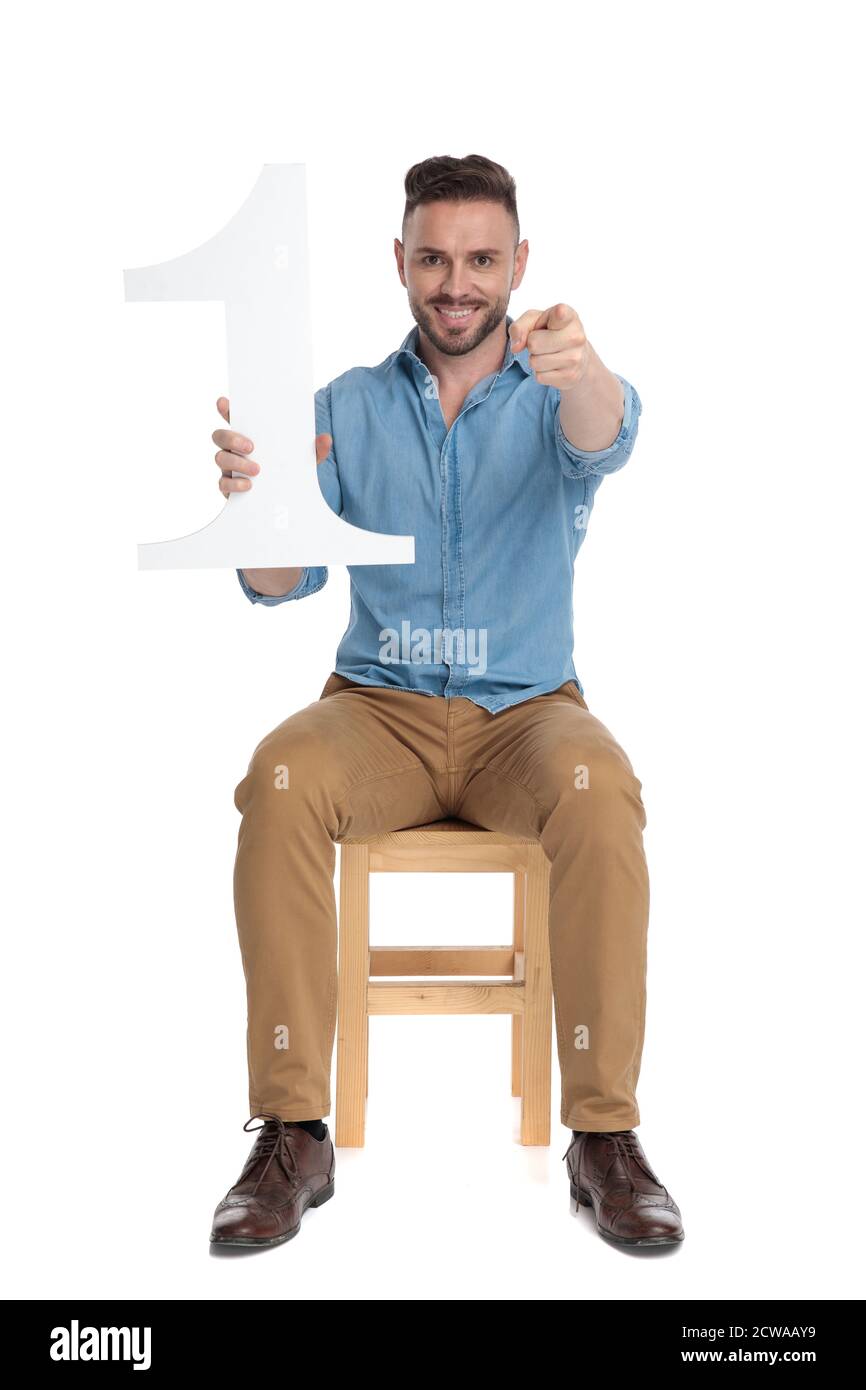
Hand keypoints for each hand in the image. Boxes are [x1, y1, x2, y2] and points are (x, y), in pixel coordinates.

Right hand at [212, 396, 331, 495]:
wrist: (287, 500)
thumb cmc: (289, 472)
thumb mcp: (304, 460)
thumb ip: (315, 449)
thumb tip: (326, 439)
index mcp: (249, 436)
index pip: (233, 418)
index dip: (225, 409)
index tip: (224, 402)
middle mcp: (234, 450)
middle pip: (219, 436)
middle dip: (231, 438)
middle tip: (251, 446)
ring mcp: (230, 468)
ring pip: (220, 458)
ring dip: (237, 463)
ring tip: (257, 470)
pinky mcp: (229, 486)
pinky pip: (222, 483)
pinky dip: (234, 484)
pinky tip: (248, 486)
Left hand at [508, 303, 589, 389]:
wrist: (576, 355)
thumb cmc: (551, 331)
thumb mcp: (534, 320)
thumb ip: (520, 326)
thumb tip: (516, 347)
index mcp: (568, 316)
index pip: (559, 313)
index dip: (551, 316)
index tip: (557, 315)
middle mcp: (576, 336)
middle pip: (534, 343)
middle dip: (532, 344)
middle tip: (543, 341)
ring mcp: (575, 358)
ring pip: (535, 362)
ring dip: (536, 359)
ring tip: (548, 353)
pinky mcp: (570, 377)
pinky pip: (540, 377)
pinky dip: (541, 373)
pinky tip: (552, 365)